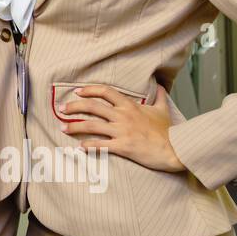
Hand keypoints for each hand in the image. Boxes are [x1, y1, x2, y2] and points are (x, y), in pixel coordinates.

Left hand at [59, 85, 185, 171]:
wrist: (175, 149)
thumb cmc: (168, 131)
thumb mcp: (163, 110)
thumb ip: (159, 98)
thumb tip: (161, 86)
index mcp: (130, 106)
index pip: (105, 91)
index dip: (89, 90)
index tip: (77, 92)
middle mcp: (123, 116)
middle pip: (92, 106)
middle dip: (73, 107)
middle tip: (61, 109)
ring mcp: (122, 131)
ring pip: (92, 125)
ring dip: (74, 126)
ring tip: (63, 128)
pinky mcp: (123, 147)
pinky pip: (101, 145)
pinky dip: (88, 146)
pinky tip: (80, 147)